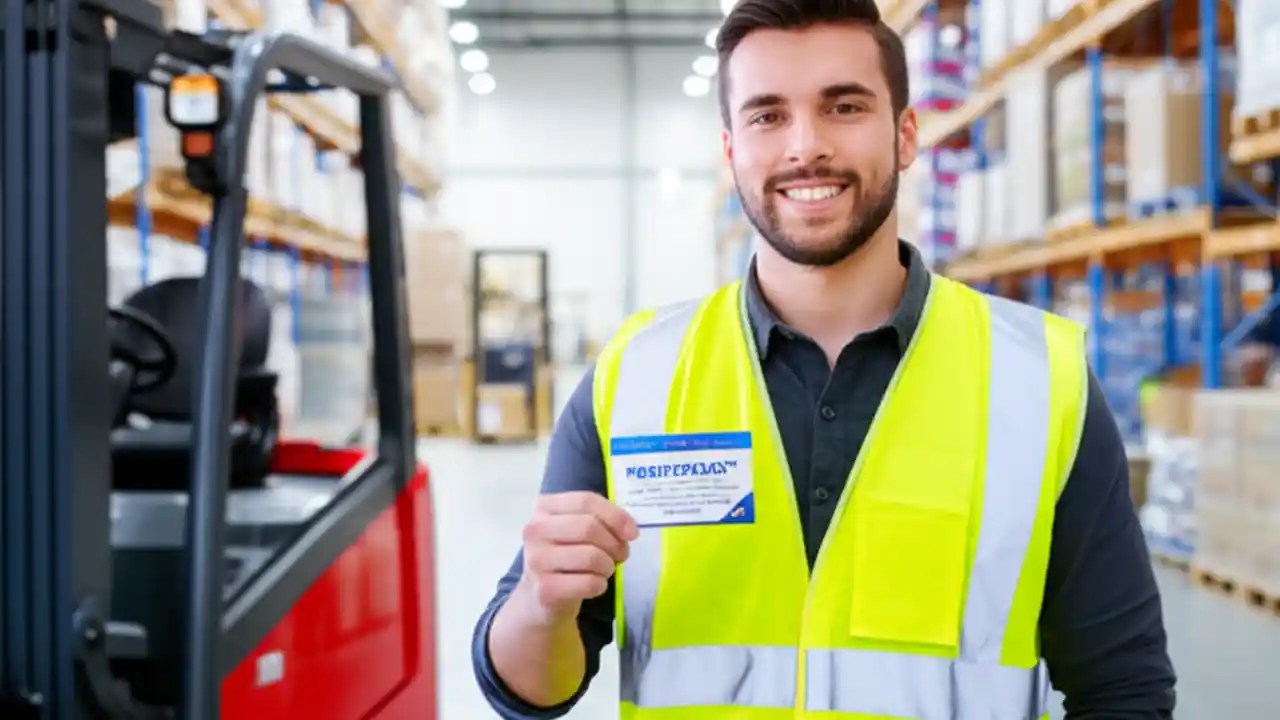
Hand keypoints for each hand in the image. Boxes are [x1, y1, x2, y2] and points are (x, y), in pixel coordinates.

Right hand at [516, 491, 638, 624]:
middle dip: (614, 543)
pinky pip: (588, 583)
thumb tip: (629, 530)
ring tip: (604, 570)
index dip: (615, 515)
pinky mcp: (544, 589)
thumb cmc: (566, 555)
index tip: (632, 533)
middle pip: (588, 527)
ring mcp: (536, 560)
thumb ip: (602, 520)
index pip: (585, 501)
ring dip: (607, 566)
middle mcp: (535, 530)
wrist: (540, 595)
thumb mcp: (579, 529)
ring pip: (590, 557)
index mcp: (545, 507)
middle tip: (620, 555)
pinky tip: (594, 584)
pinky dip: (599, 585)